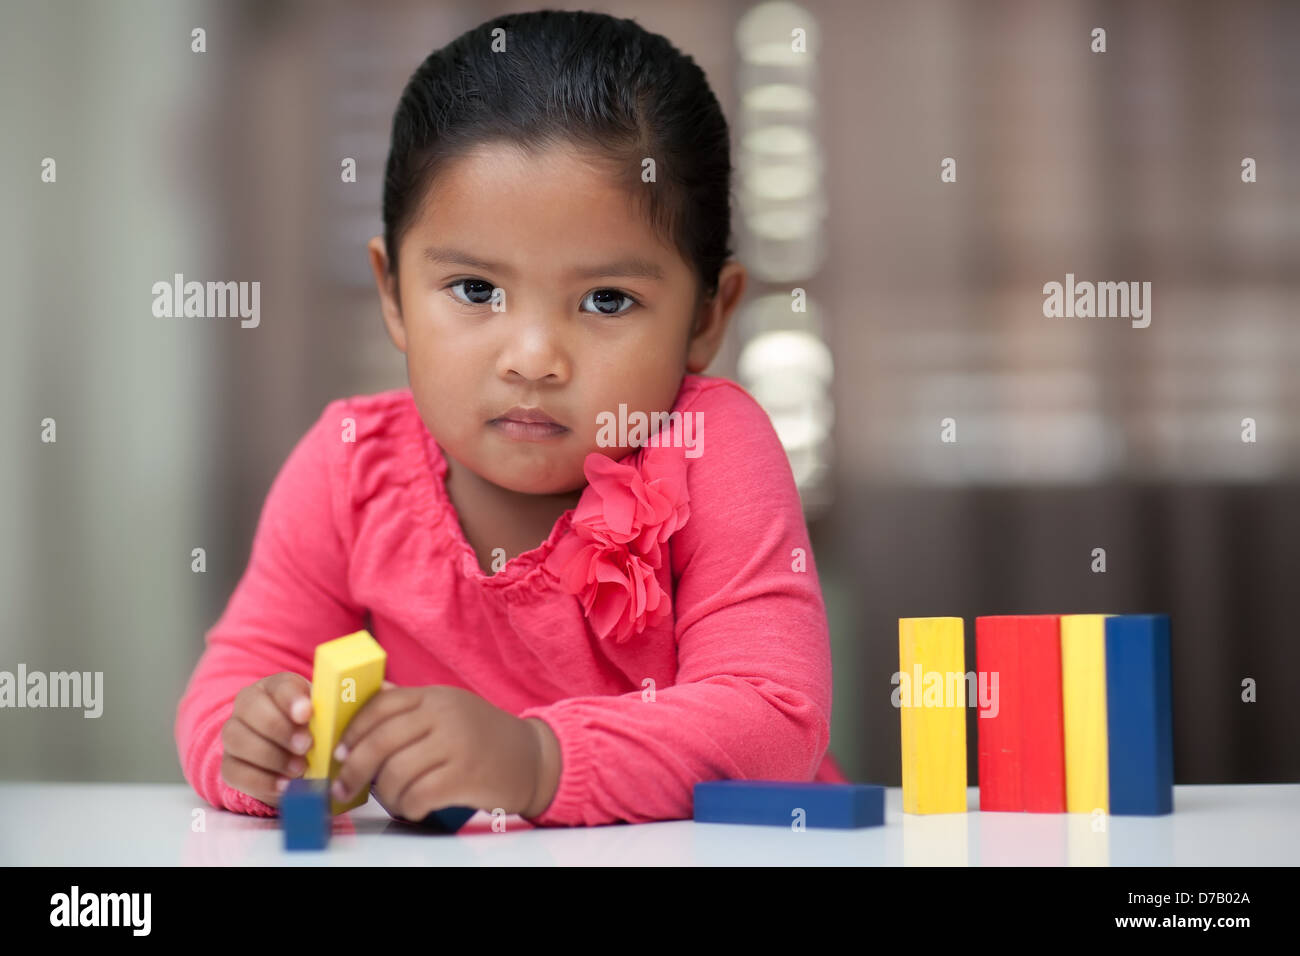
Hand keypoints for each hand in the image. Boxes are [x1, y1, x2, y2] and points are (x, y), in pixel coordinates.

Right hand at [220, 672, 312, 805]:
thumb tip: (334, 723)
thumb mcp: (322, 718)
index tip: (307, 714)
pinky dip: (261, 780)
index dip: (291, 699)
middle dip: (280, 729)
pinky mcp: (229, 763)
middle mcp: (248, 704)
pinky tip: (284, 786)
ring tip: (300, 768)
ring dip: (271, 756)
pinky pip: (234, 771)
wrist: (293, 757)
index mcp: (275, 687)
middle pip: (251, 709)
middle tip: (306, 746)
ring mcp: (234, 733)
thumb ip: (325, 716)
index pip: (279, 685)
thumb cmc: (313, 731)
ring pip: (238, 739)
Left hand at [330, 684, 556, 821]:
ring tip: (391, 800)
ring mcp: (457, 745)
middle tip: (343, 786)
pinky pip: (418, 795)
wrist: (535, 759)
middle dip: (353, 767)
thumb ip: (412, 709)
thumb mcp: (451, 710)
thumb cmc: (484, 738)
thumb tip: (364, 706)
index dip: (354, 728)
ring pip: (395, 772)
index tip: (339, 750)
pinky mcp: (466, 776)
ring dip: (384, 794)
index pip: (382, 703)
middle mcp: (445, 715)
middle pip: (381, 740)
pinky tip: (413, 808)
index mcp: (436, 697)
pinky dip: (407, 807)